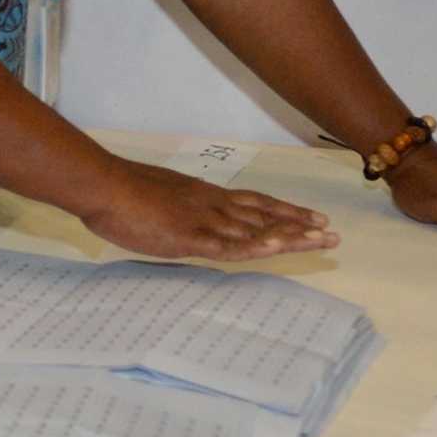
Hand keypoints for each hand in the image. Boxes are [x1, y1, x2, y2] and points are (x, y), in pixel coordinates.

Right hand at [80, 162, 338, 261]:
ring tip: (320, 242)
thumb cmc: (122, 191)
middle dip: (299, 225)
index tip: (311, 218)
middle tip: (332, 233)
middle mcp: (213, 205)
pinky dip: (254, 247)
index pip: (254, 203)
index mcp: (205, 196)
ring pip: (255, 230)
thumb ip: (180, 208)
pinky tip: (276, 250)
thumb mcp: (160, 196)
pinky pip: (228, 245)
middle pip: (264, 216)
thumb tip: (186, 217)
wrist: (104, 186)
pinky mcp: (190, 237)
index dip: (284, 211)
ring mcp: (204, 221)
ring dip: (289, 237)